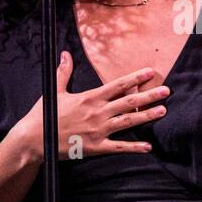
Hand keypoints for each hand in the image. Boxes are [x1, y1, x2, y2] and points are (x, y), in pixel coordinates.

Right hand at [24, 50, 170, 157]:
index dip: (135, 77)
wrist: (34, 139)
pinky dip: (134, 147)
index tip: (150, 71)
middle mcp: (97, 113)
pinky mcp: (96, 147)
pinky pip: (119, 147)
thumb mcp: (55, 91)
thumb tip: (66, 54)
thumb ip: (64, 72)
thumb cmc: (45, 115)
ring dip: (146, 116)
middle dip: (149, 95)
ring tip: (163, 111)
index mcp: (90, 98)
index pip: (117, 85)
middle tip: (167, 91)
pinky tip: (148, 147)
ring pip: (128, 122)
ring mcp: (98, 130)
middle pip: (128, 102)